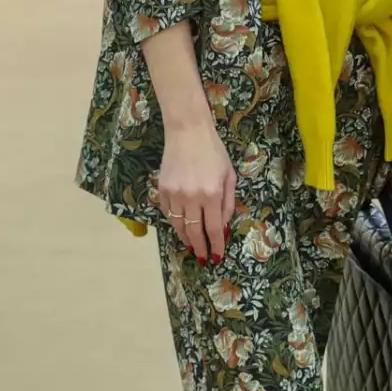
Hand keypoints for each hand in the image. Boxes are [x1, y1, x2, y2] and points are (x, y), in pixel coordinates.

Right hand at [157, 120, 237, 264]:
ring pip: (179, 226)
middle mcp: (192, 197)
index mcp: (212, 193)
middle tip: (202, 258)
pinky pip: (168, 214)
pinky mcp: (162, 190)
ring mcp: (174, 195)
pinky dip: (175, 223)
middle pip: (194, 232)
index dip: (215, 245)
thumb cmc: (214, 151)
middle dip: (199, 248)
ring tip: (191, 246)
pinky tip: (181, 227)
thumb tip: (223, 227)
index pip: (214, 228)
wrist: (188, 132)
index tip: (216, 257)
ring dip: (185, 239)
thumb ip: (227, 202)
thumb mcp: (229, 174)